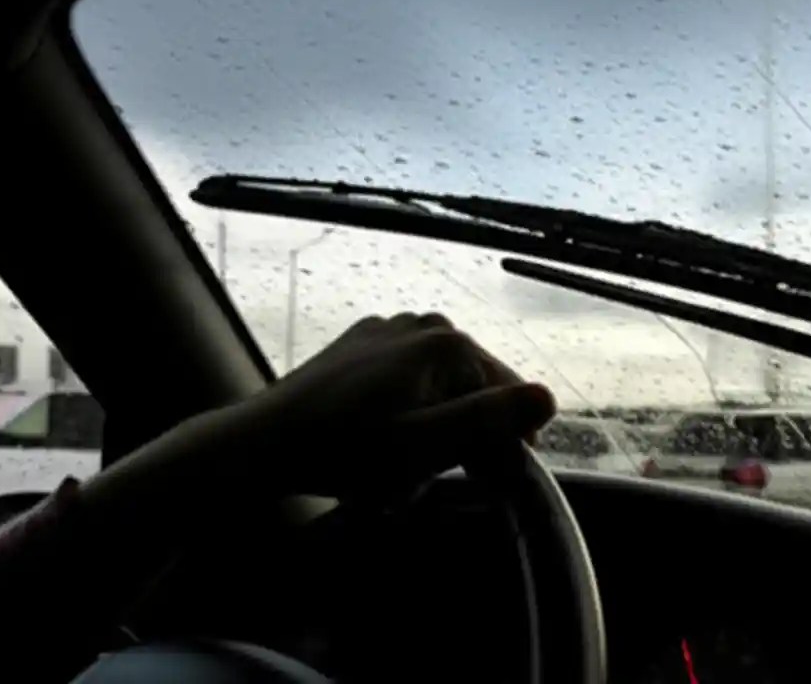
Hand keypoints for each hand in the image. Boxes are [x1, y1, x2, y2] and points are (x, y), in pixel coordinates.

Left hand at [248, 312, 555, 496]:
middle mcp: (423, 323)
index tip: (483, 486)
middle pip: (475, 389)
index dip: (504, 446)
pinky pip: (408, 381)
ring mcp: (389, 330)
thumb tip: (548, 398)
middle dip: (465, 438)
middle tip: (434, 483)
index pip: (508, 397)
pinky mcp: (362, 345)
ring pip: (441, 387)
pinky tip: (381, 445)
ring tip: (403, 471)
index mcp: (446, 343)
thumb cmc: (345, 451)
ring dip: (435, 430)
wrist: (262, 444)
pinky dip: (407, 413)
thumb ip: (490, 421)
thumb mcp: (425, 446)